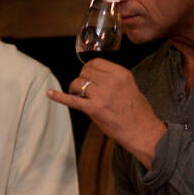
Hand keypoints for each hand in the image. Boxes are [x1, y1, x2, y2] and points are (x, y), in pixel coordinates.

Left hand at [48, 60, 165, 167]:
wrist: (143, 132)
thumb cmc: (138, 112)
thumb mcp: (130, 87)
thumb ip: (114, 79)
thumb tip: (96, 76)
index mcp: (121, 74)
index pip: (96, 62)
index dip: (88, 70)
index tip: (88, 77)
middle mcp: (111, 81)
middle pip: (85, 72)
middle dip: (82, 80)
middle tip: (84, 90)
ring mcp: (102, 95)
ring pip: (77, 83)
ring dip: (75, 89)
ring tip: (81, 97)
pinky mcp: (94, 109)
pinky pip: (72, 100)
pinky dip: (59, 97)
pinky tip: (50, 94)